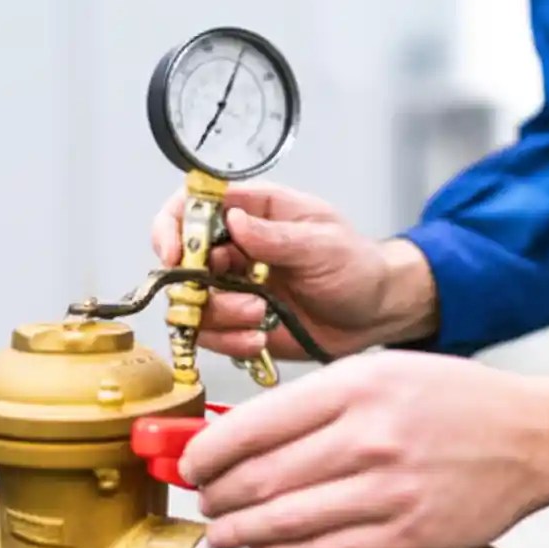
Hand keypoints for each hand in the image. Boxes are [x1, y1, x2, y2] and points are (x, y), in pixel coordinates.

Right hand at [151, 182, 436, 359]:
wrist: (375, 313)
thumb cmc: (357, 265)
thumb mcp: (324, 244)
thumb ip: (278, 236)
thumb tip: (235, 221)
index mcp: (256, 212)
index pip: (194, 205)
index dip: (173, 226)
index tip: (174, 252)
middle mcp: (237, 247)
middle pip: (182, 260)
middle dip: (198, 285)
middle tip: (239, 297)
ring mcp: (235, 286)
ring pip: (192, 302)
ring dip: (219, 316)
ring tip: (258, 319)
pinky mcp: (240, 322)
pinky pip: (212, 335)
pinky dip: (229, 342)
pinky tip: (258, 339)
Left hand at [176, 351, 548, 547]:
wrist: (533, 435)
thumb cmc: (458, 400)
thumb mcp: (383, 371)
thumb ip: (316, 399)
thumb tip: (245, 432)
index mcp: (357, 386)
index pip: (255, 425)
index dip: (209, 452)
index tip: (194, 462)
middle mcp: (370, 436)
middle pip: (262, 477)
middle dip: (217, 495)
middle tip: (205, 500)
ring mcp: (390, 488)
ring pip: (285, 521)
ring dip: (240, 531)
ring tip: (224, 530)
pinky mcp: (408, 532)